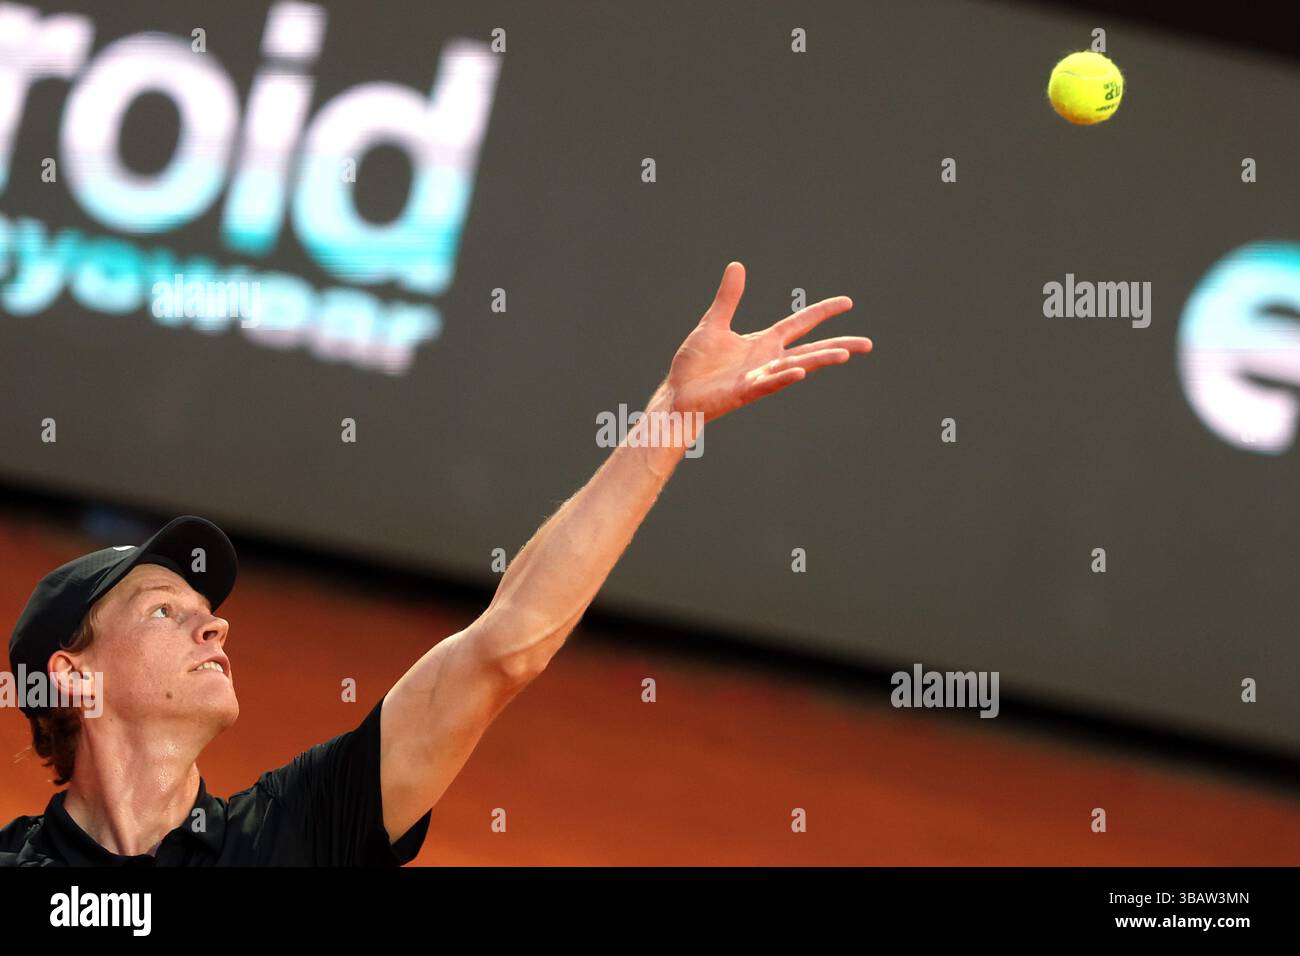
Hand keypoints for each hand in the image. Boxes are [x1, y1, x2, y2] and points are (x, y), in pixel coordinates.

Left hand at [665, 262, 871, 422]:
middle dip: (839, 345)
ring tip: (845, 354)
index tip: (847, 302)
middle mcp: (767, 360)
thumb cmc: (695, 366)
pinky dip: (785, 377)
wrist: (678, 395)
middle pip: (811, 350)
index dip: (822, 312)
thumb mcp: (713, 324)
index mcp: (763, 343)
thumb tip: (737, 265)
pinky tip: (801, 372)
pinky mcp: (745, 392)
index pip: (800, 324)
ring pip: (797, 366)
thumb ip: (728, 298)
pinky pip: (769, 384)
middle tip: (868, 344)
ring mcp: (759, 377)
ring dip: (820, 360)